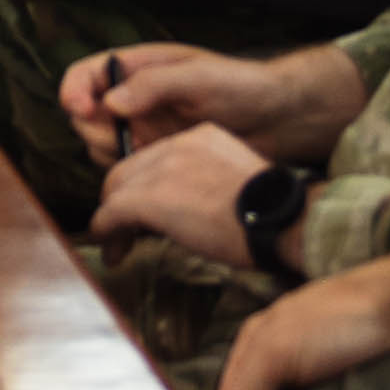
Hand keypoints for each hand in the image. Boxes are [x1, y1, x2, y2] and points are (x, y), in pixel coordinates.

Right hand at [57, 40, 360, 168]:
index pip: (87, 74)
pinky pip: (127, 166)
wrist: (279, 120)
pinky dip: (131, 172)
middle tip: (122, 139)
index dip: (75, 90)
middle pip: (86, 114)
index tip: (81, 108)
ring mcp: (143, 127)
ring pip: (101, 144)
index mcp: (138, 68)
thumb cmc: (243, 85)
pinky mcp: (157, 154)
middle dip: (95, 127)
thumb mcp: (199, 77)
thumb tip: (110, 102)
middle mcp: (133, 98)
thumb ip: (154, 85)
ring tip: (145, 154)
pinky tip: (155, 170)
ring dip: (112, 152)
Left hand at [91, 124, 267, 266]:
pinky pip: (112, 214)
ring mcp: (161, 169)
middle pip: (129, 170)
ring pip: (116, 190)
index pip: (156, 157)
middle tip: (124, 228)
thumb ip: (207, 181)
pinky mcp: (149, 198)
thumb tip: (189, 207)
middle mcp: (176, 145)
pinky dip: (106, 233)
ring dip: (112, 220)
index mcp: (200, 137)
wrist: (282, 220)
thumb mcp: (239, 180)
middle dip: (121, 200)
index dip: (144, 185)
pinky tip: (113, 252)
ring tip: (117, 244)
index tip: (145, 210)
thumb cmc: (273, 213)